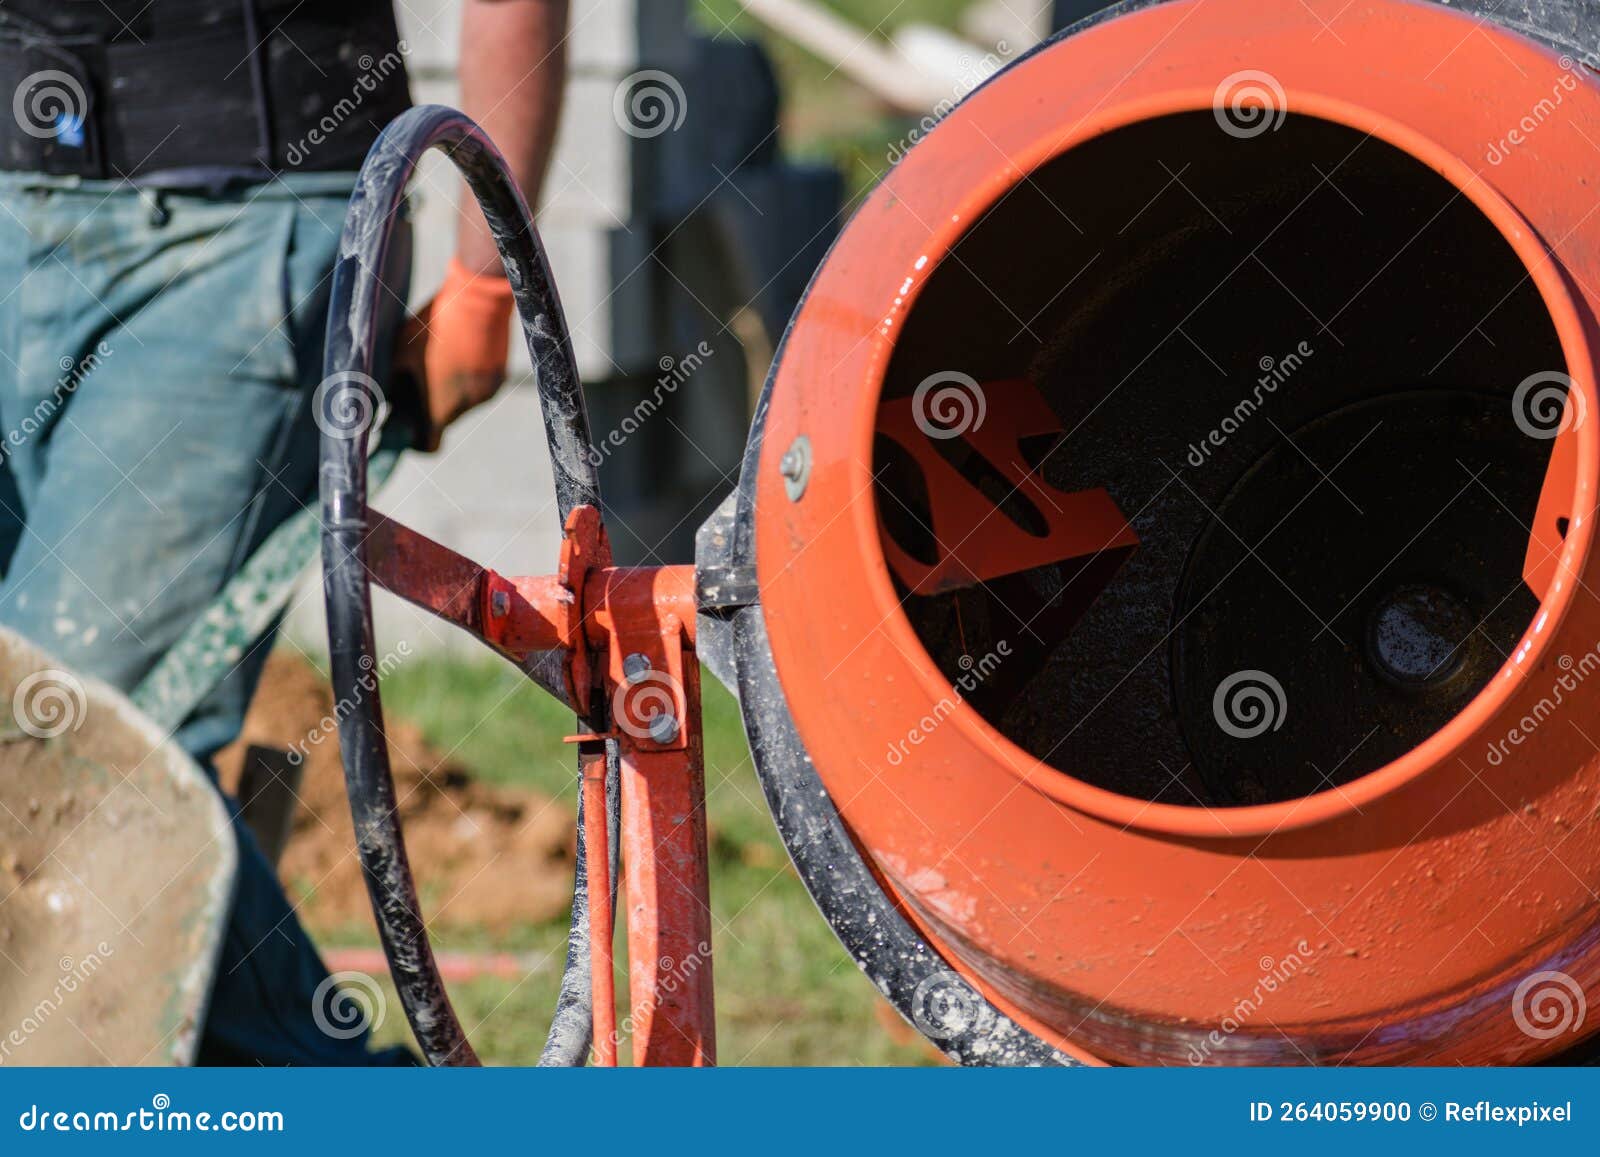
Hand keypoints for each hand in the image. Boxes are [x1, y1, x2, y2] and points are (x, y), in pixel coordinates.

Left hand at [394, 257, 515, 450]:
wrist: (478, 298)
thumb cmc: (434, 325)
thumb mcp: (401, 352)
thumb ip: (392, 381)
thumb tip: (381, 398)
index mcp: (441, 406)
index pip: (429, 444)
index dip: (415, 440)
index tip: (406, 427)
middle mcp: (467, 406)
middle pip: (445, 419)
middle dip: (431, 406)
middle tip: (420, 380)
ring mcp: (486, 392)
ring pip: (463, 402)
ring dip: (451, 390)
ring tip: (443, 358)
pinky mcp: (500, 377)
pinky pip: (479, 388)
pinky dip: (468, 377)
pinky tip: (462, 351)